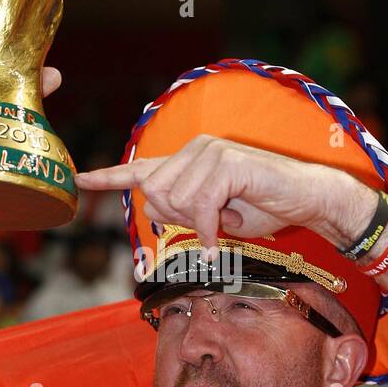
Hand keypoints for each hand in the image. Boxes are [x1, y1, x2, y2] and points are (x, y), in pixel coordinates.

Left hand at [75, 133, 345, 260]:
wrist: (307, 198)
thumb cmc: (265, 207)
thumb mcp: (216, 216)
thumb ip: (186, 213)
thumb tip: (163, 216)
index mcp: (188, 161)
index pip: (141, 168)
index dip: (109, 176)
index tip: (79, 179)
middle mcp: (195, 149)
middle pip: (155, 195)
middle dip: (176, 220)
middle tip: (208, 226)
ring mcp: (211, 152)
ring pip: (176, 201)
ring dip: (198, 224)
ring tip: (224, 221)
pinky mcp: (227, 162)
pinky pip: (200, 206)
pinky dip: (209, 230)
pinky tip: (220, 237)